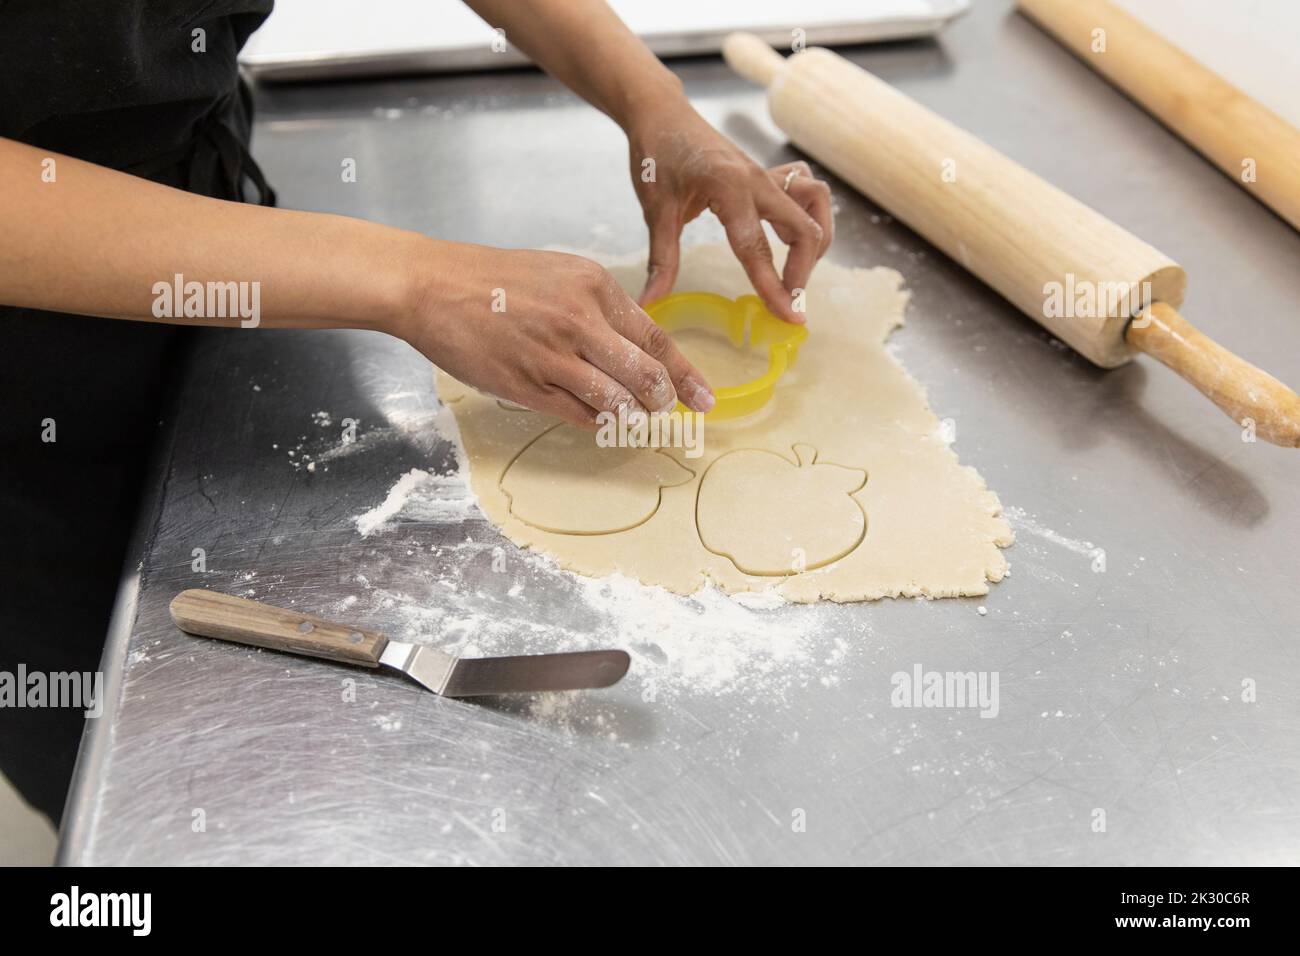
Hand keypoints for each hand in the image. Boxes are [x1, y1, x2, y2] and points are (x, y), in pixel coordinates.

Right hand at [402, 243, 714, 426]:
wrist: (432, 286)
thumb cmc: (493, 280)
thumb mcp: (559, 274)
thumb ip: (599, 308)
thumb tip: (635, 349)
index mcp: (594, 286)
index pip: (656, 339)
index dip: (685, 374)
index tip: (704, 398)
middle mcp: (579, 320)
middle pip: (646, 375)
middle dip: (663, 401)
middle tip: (665, 412)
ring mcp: (553, 355)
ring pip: (617, 401)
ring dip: (629, 416)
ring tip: (628, 416)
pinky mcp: (527, 384)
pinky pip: (579, 415)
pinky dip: (595, 421)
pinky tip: (594, 416)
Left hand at [627, 102, 833, 322]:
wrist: (660, 113)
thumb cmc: (656, 155)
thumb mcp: (655, 210)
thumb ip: (661, 259)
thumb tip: (651, 302)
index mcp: (728, 189)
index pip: (756, 248)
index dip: (774, 287)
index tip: (790, 316)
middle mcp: (756, 180)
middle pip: (804, 228)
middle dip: (803, 270)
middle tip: (790, 299)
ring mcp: (766, 174)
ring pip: (815, 204)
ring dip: (815, 239)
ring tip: (797, 269)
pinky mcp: (768, 172)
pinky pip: (805, 189)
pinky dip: (809, 213)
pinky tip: (792, 233)